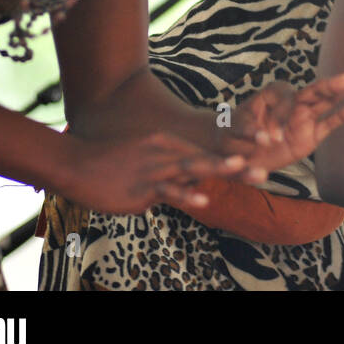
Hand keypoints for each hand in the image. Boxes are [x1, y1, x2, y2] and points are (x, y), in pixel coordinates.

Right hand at [59, 131, 247, 215]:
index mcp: (170, 145)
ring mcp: (156, 170)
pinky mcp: (142, 188)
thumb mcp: (146, 157)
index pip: (209, 151)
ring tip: (245, 169)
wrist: (76, 164)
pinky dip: (186, 194)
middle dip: (239, 165)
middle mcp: (167, 153)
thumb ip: (171, 166)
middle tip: (267, 171)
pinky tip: (204, 198)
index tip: (261, 158)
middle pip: (210, 159)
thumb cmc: (110, 162)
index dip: (235, 156)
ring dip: (221, 170)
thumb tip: (192, 180)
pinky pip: (168, 191)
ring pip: (194, 169)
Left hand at [217, 63, 343, 180]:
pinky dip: (341, 116)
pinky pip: (328, 124)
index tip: (269, 139)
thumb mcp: (231, 132)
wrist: (234, 153)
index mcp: (270, 96)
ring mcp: (303, 118)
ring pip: (326, 101)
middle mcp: (291, 102)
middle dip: (335, 82)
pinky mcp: (310, 135)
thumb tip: (264, 140)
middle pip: (315, 90)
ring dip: (343, 88)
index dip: (281, 116)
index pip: (284, 99)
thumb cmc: (230, 137)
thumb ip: (248, 134)